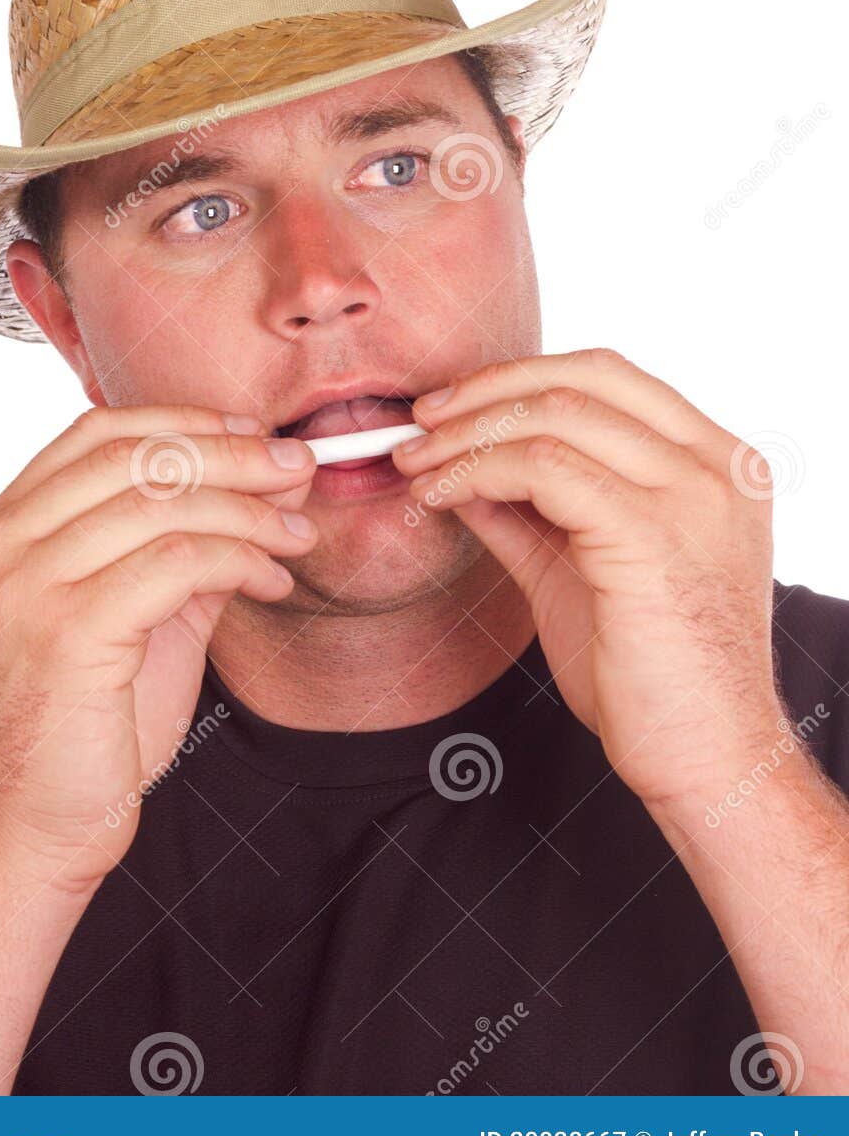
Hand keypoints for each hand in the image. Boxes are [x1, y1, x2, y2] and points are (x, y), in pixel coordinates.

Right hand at [0, 406, 316, 891]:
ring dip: (249, 510)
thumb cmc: (90, 724)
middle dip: (231, 455)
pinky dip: (240, 559)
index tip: (253, 435)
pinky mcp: (65, 630)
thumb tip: (268, 474)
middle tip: (297, 467)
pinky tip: (272, 580)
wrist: (42, 828)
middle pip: (133, 456)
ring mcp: (23, 585)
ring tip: (297, 533)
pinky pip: (176, 561)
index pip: (95, 432)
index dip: (183, 422)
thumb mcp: (139, 610)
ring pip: (161, 504)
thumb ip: (186, 541)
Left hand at [393, 348, 781, 808]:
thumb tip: (462, 465)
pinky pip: (544, 468)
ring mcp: (693, 494)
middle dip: (485, 391)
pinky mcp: (653, 534)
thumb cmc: (653, 676)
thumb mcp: (582, 569)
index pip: (608, 375)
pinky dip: (478, 471)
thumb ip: (530, 512)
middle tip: (421, 422)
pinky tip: (442, 496)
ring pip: (557, 415)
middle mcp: (718, 465)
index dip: (517, 378)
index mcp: (718, 462)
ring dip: (468, 434)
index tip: (451, 407)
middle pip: (583, 377)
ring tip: (417, 464)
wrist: (705, 760)